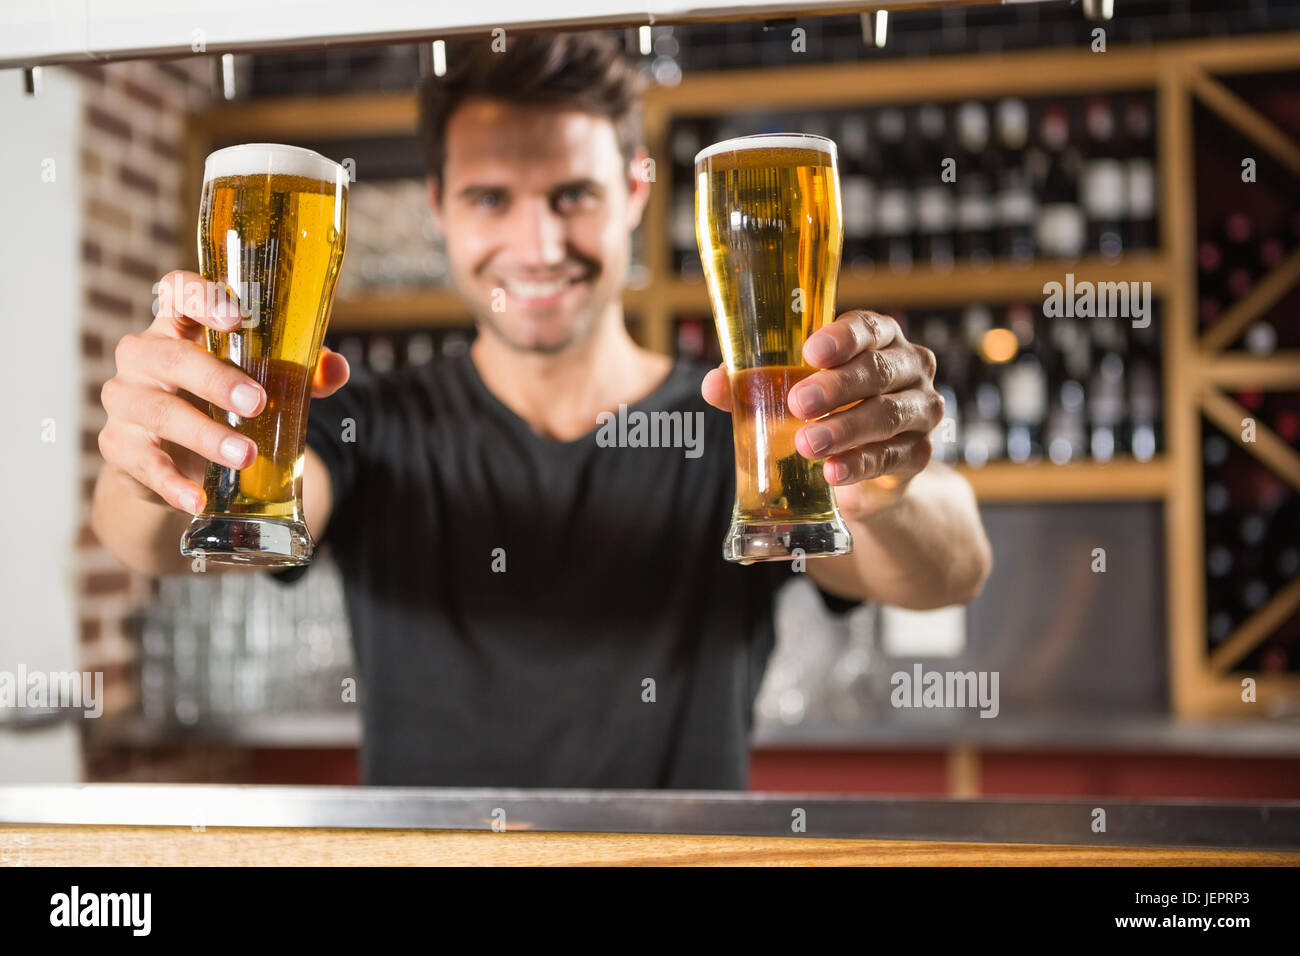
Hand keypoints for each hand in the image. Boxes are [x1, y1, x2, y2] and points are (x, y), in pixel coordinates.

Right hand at [97, 270, 349, 514]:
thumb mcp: (263, 381)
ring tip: (244, 455)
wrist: (179, 460)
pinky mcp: (120, 445)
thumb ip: (301, 371)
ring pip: (159, 410)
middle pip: (170, 356)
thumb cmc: (223, 401)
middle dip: (216, 379)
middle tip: (257, 402)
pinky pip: (144, 463)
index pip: (177, 291)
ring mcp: (127, 399)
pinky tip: (198, 499)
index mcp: (179, 326)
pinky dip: (173, 483)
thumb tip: (336, 370)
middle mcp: (144, 355)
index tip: (235, 318)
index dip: (201, 297)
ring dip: (204, 434)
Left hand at [701, 310, 943, 520]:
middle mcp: (908, 367)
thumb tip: (714, 384)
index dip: (842, 338)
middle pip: (878, 371)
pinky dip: (860, 464)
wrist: (862, 468)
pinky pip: (894, 457)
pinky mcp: (919, 452)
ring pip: (888, 414)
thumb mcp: (789, 393)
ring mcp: (921, 409)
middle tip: (797, 403)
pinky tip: (832, 473)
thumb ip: (753, 385)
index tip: (811, 352)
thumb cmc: (825, 411)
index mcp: (878, 338)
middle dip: (836, 387)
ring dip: (845, 429)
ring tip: (808, 444)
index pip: (867, 327)